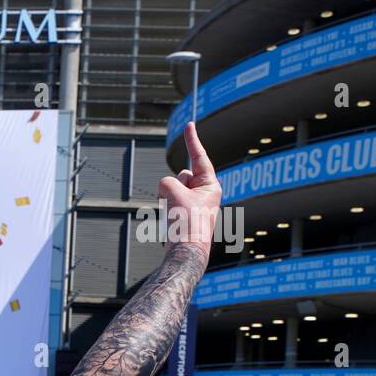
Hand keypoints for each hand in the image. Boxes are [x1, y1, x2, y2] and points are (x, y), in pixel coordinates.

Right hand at [157, 122, 221, 255]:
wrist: (185, 251)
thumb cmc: (187, 223)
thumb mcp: (174, 193)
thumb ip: (167, 181)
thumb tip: (165, 188)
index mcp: (211, 185)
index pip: (199, 157)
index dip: (192, 139)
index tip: (189, 123)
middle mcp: (204, 192)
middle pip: (180, 175)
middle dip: (174, 186)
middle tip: (180, 206)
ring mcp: (193, 202)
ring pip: (171, 188)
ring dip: (167, 199)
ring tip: (176, 216)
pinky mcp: (182, 212)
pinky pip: (167, 200)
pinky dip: (165, 207)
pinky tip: (172, 221)